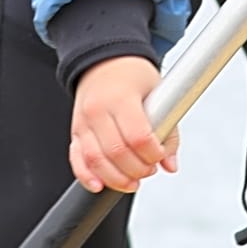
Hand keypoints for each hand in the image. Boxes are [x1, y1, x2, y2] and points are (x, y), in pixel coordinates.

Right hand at [69, 54, 177, 193]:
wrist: (104, 61)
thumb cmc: (133, 76)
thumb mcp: (159, 93)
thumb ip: (169, 130)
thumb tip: (170, 164)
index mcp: (121, 97)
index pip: (138, 137)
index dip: (153, 154)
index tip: (160, 155)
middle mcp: (97, 110)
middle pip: (117, 153)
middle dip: (138, 169)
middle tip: (150, 168)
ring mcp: (83, 122)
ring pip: (95, 161)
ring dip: (117, 178)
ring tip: (133, 180)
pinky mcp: (75, 132)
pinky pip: (77, 160)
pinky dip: (87, 177)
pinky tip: (101, 186)